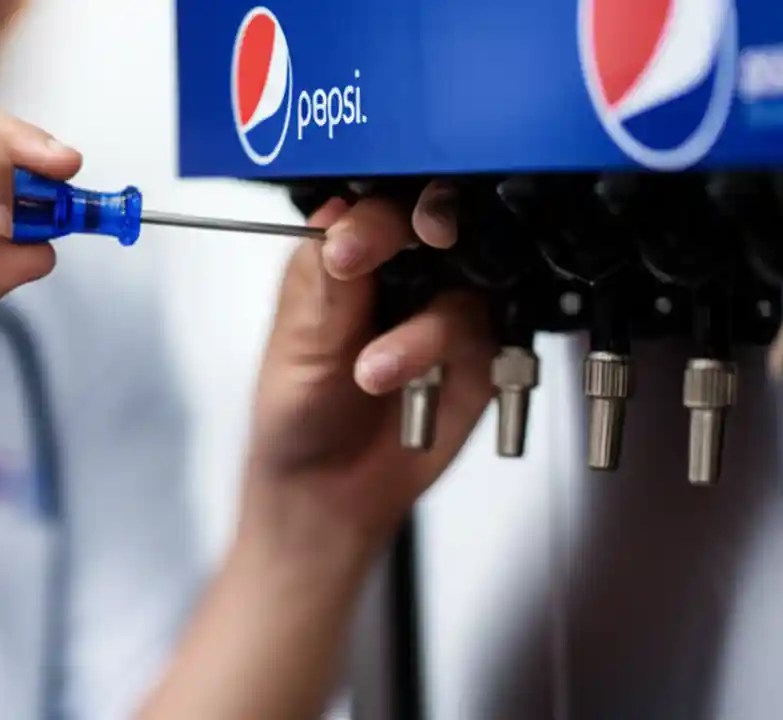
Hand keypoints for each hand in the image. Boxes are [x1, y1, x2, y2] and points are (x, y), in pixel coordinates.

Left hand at [139, 182, 487, 719]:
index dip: (371, 218)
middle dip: (434, 224)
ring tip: (374, 372)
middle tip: (424, 238)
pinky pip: (488, 340)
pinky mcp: (478, 358)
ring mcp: (443, 314)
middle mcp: (401, 276)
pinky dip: (454, 359)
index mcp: (345, 258)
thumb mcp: (294, 354)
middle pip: (436, 223)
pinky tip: (419, 386)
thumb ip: (323, 290)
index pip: (370, 209)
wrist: (328, 499)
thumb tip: (334, 221)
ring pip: (466, 285)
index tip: (352, 245)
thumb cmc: (298, 420)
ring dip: (425, 329)